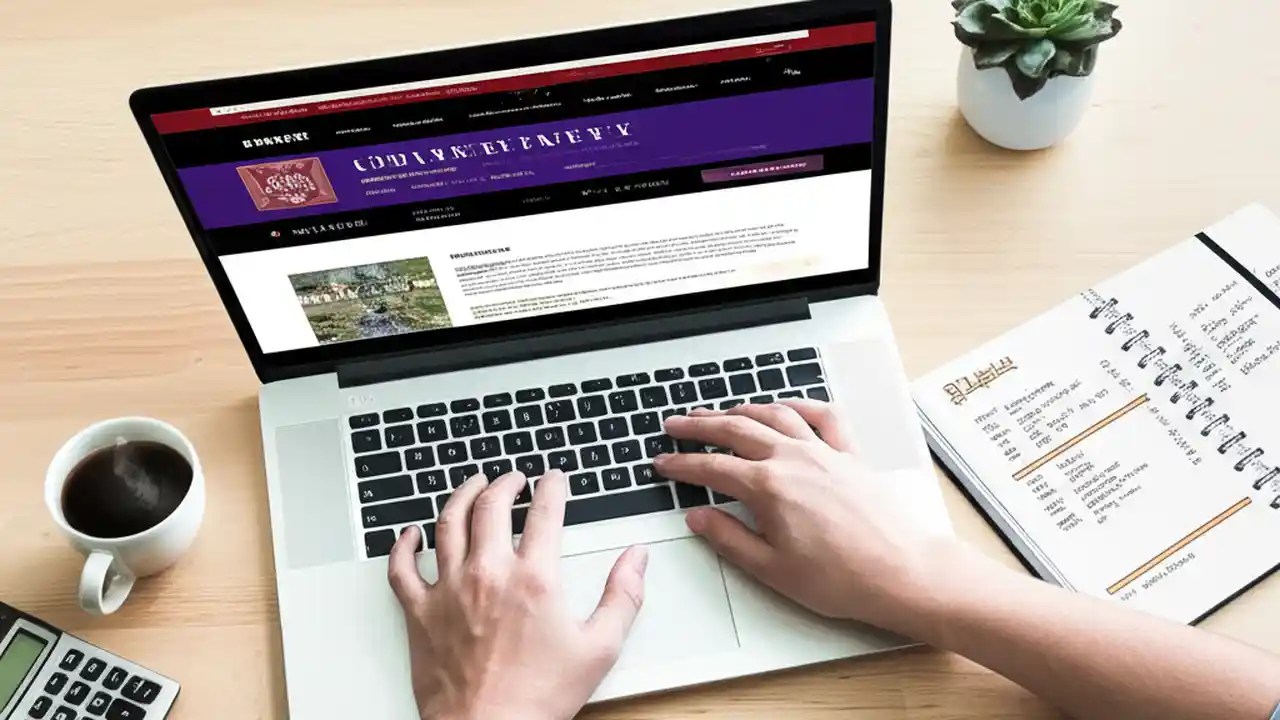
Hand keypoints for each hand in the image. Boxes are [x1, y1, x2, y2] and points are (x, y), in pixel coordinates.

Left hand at [386, 470, 648, 719]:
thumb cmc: (538, 698)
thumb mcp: (599, 648)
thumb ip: (622, 596)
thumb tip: (636, 558)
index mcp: (534, 579)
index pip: (545, 512)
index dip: (552, 487)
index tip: (554, 479)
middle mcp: (488, 574)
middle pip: (491, 506)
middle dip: (505, 483)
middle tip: (513, 477)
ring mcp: (449, 590)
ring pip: (447, 523)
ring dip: (460, 496)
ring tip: (471, 485)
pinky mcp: (420, 613)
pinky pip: (402, 568)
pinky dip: (403, 545)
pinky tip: (410, 534)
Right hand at [656, 400, 951, 636]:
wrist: (901, 572)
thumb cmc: (841, 577)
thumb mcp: (771, 569)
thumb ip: (728, 538)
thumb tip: (698, 518)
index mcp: (768, 488)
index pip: (711, 468)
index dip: (681, 464)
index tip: (662, 462)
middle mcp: (793, 460)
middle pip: (736, 430)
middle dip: (700, 425)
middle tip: (676, 424)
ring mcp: (824, 453)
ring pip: (775, 416)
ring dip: (742, 409)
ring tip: (721, 412)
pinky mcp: (850, 456)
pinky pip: (823, 417)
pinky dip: (801, 406)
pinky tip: (787, 406)